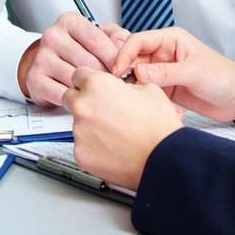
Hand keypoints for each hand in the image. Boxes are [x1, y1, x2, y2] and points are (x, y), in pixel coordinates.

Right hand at [16, 11, 123, 105]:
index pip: (98, 41)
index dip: (116, 59)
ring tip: (102, 94)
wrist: (45, 63)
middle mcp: (53, 36)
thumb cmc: (74, 50)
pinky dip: (76, 99)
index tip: (126, 70)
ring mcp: (42, 57)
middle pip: (89, 62)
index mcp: (69, 21)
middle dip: (106, 77)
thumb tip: (126, 43)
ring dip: (92, 90)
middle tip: (117, 87)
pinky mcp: (35, 79)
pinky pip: (63, 94)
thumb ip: (115, 36)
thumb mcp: (95, 36)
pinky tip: (84, 98)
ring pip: (76, 79)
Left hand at [65, 69, 181, 189]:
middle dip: (83, 101)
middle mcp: (83, 106)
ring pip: (77, 124)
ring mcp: (80, 132)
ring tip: (115, 134)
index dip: (89, 80)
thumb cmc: (158, 127)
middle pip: (70, 97)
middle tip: (103, 111)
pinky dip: (93, 147)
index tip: (94, 87)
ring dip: (90, 126)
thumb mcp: (148, 89)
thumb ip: (124, 84)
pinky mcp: (80, 155)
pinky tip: (112, 148)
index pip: (78, 74)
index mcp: (97, 85)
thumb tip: (119, 88)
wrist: (163, 160)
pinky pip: (82, 146)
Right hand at [111, 27, 234, 120]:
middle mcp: (163, 53)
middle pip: (133, 58)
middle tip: (115, 87)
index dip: (124, 54)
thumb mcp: (193, 72)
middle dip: (123, 72)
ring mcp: (163, 72)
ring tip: (126, 99)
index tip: (116, 71)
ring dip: (132, 87)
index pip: (138, 41)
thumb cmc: (223, 77)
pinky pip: (146, 91)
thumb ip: (165, 72)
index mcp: (170, 40)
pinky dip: (143, 99)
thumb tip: (137, 72)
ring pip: (137, 77)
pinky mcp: (165, 89)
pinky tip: (142, 108)